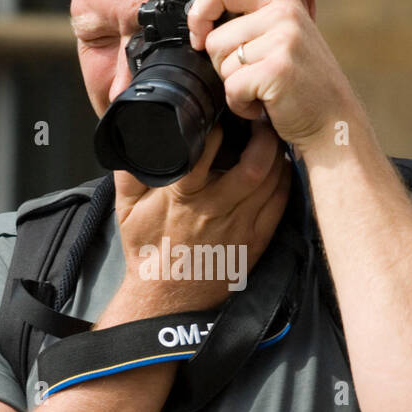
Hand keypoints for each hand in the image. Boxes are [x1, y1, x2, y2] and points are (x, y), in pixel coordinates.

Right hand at [113, 119, 292, 314]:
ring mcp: (239, 228)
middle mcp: (214, 212)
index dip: (218, 129)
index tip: (223, 112)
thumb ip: (128, 170)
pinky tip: (279, 168)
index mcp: (181, 199)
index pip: (203, 156)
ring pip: (272, 183)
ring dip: (277, 157)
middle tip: (262, 119)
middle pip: (253, 167)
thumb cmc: (147, 251)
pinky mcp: (256, 242)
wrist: (165, 299)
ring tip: (273, 138)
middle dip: (263, 138)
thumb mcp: (126, 209)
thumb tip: (128, 131)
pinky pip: (280, 205)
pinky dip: (284, 182)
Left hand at [185, 0, 352, 154]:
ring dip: (235, 87)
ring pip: (222, 64)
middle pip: (215, 37)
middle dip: (223, 66)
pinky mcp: (277, 70)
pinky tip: (265, 105)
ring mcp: (283, 40)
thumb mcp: (283, 30)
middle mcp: (283, 13)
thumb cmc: (303, 80)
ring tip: (263, 90)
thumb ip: (253, 0)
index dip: (200, 13)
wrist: (334, 119)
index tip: (200, 38)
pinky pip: (232, 88)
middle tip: (254, 76)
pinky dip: (241, 106)